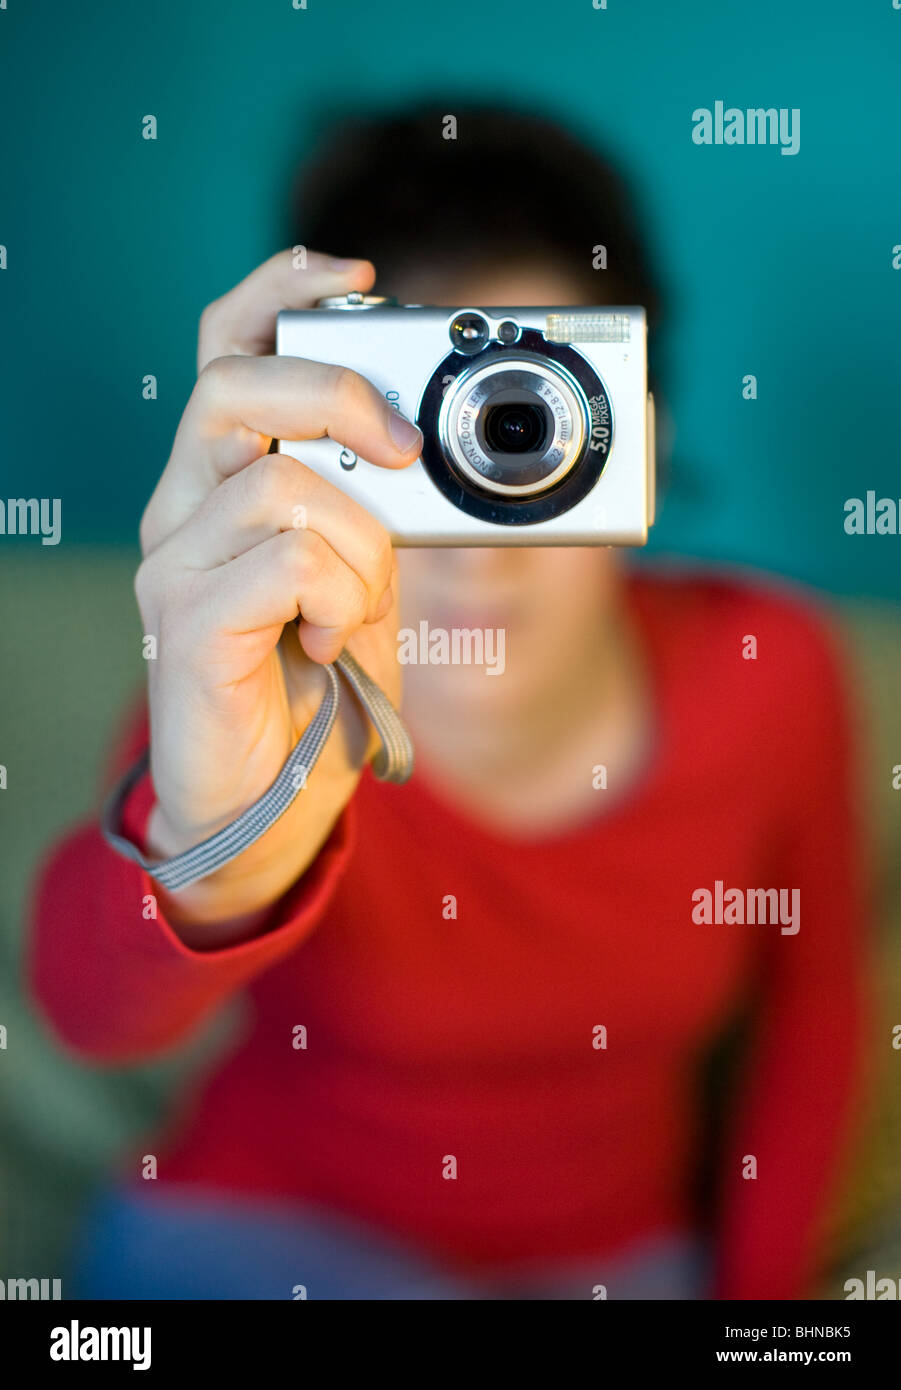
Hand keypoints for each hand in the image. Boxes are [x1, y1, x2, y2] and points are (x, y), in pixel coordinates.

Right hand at [134, 250, 420, 935]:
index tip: (356, 273)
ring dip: (359, 547)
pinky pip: (283, 563)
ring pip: (282, 485)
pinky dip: (336, 599)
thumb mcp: (360, 571)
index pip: (223, 348)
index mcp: (219, 481)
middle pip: (237, 385)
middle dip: (337, 392)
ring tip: (355, 610)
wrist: (272, 800)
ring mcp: (172, 565)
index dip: (278, 290)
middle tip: (400, 447)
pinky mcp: (182, 627)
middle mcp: (180, 508)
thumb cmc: (315, 682)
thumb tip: (412, 438)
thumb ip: (367, 503)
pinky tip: (329, 642)